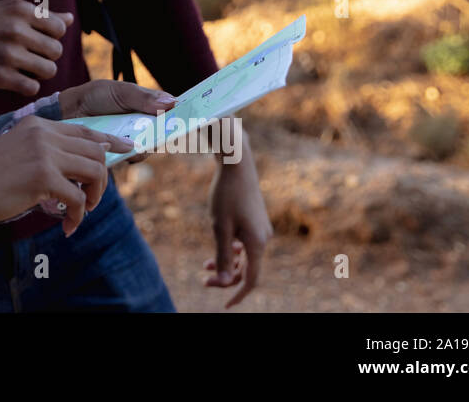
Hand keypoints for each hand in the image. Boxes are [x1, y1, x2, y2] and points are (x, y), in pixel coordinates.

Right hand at [0, 0, 72, 95]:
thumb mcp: (4, 10)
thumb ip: (39, 15)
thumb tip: (69, 19)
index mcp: (19, 9)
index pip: (58, 28)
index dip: (50, 38)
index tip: (36, 42)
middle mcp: (16, 29)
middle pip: (56, 51)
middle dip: (45, 57)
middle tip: (28, 59)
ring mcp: (8, 53)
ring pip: (48, 70)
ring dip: (38, 73)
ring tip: (22, 70)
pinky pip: (31, 87)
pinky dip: (26, 86)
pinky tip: (13, 80)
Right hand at [0, 115, 136, 237]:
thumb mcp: (17, 154)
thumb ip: (46, 153)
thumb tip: (82, 169)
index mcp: (36, 124)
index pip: (85, 130)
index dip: (109, 141)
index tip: (127, 149)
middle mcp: (42, 133)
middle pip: (96, 150)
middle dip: (101, 179)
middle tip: (90, 200)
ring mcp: (43, 153)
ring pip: (95, 170)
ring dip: (93, 196)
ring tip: (80, 212)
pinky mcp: (42, 177)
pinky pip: (78, 199)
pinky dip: (77, 217)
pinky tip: (66, 227)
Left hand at [60, 78, 176, 162]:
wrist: (69, 111)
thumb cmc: (96, 96)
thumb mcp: (120, 91)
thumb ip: (143, 97)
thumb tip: (173, 103)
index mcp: (150, 105)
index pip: (175, 112)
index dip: (187, 116)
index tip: (200, 118)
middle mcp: (146, 124)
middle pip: (167, 133)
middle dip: (171, 134)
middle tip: (169, 131)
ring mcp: (134, 139)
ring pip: (152, 147)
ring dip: (147, 144)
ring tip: (137, 139)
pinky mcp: (122, 153)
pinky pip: (135, 157)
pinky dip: (132, 153)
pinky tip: (125, 146)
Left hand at [205, 136, 272, 307]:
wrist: (237, 164)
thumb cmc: (226, 194)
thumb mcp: (220, 227)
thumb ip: (223, 256)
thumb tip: (226, 281)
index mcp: (257, 243)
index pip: (251, 279)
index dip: (238, 294)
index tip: (225, 304)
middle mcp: (264, 238)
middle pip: (248, 269)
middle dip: (227, 277)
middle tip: (204, 278)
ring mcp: (261, 229)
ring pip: (246, 256)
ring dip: (228, 263)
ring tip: (206, 266)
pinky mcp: (256, 220)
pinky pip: (246, 244)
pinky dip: (233, 250)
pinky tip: (219, 248)